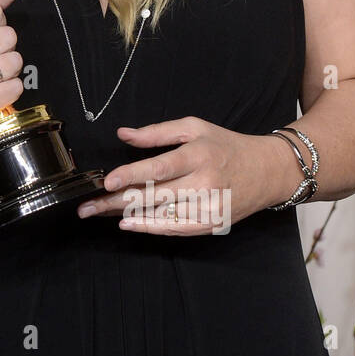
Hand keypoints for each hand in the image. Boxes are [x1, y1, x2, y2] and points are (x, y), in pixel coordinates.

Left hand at [75, 116, 293, 234]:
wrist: (268, 170)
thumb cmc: (225, 145)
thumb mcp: (194, 127)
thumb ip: (157, 132)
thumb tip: (123, 134)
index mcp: (199, 154)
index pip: (160, 167)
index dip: (132, 175)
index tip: (107, 181)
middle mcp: (205, 182)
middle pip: (154, 195)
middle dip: (116, 201)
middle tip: (86, 205)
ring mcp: (210, 206)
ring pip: (161, 214)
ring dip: (126, 214)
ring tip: (97, 213)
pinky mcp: (213, 223)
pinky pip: (177, 229)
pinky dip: (150, 227)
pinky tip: (129, 224)